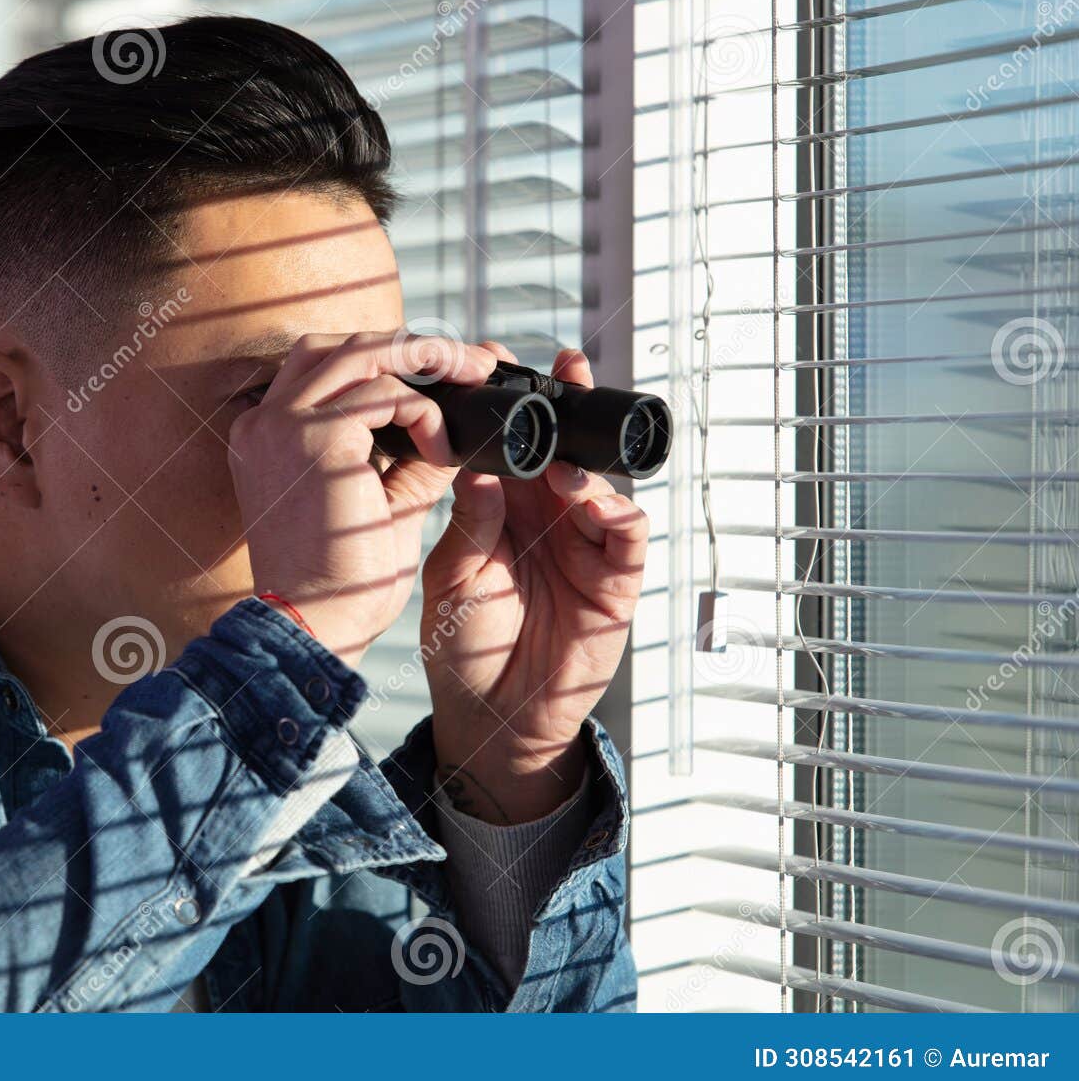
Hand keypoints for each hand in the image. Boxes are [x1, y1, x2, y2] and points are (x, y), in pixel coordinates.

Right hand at [228, 331, 495, 667]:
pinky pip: (383, 395)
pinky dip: (424, 413)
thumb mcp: (383, 502)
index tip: (440, 374)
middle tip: (470, 362)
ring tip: (473, 376)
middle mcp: (264, 421)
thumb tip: (455, 422)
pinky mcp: (312, 438)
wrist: (313, 624)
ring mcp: (282, 425)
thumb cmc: (341, 578)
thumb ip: (411, 458)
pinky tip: (441, 449)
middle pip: (339, 345)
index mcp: (268, 436)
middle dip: (410, 345)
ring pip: (362, 353)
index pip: (325, 368)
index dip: (385, 361)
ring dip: (427, 358)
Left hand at [421, 347, 648, 822]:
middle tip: (561, 368)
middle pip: (568, 448)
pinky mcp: (615, 582)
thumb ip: (469, 523)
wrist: (491, 717)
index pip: (514, 444)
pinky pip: (628, 536)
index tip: (498, 364)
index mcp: (503, 508)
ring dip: (587, 461)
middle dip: (569, 406)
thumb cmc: (464, 647)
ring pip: (602, 483)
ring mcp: (585, 546)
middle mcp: (548, 518)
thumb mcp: (453, 576)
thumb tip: (477, 465)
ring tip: (561, 452)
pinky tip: (589, 501)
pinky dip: (615, 512)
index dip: (512, 405)